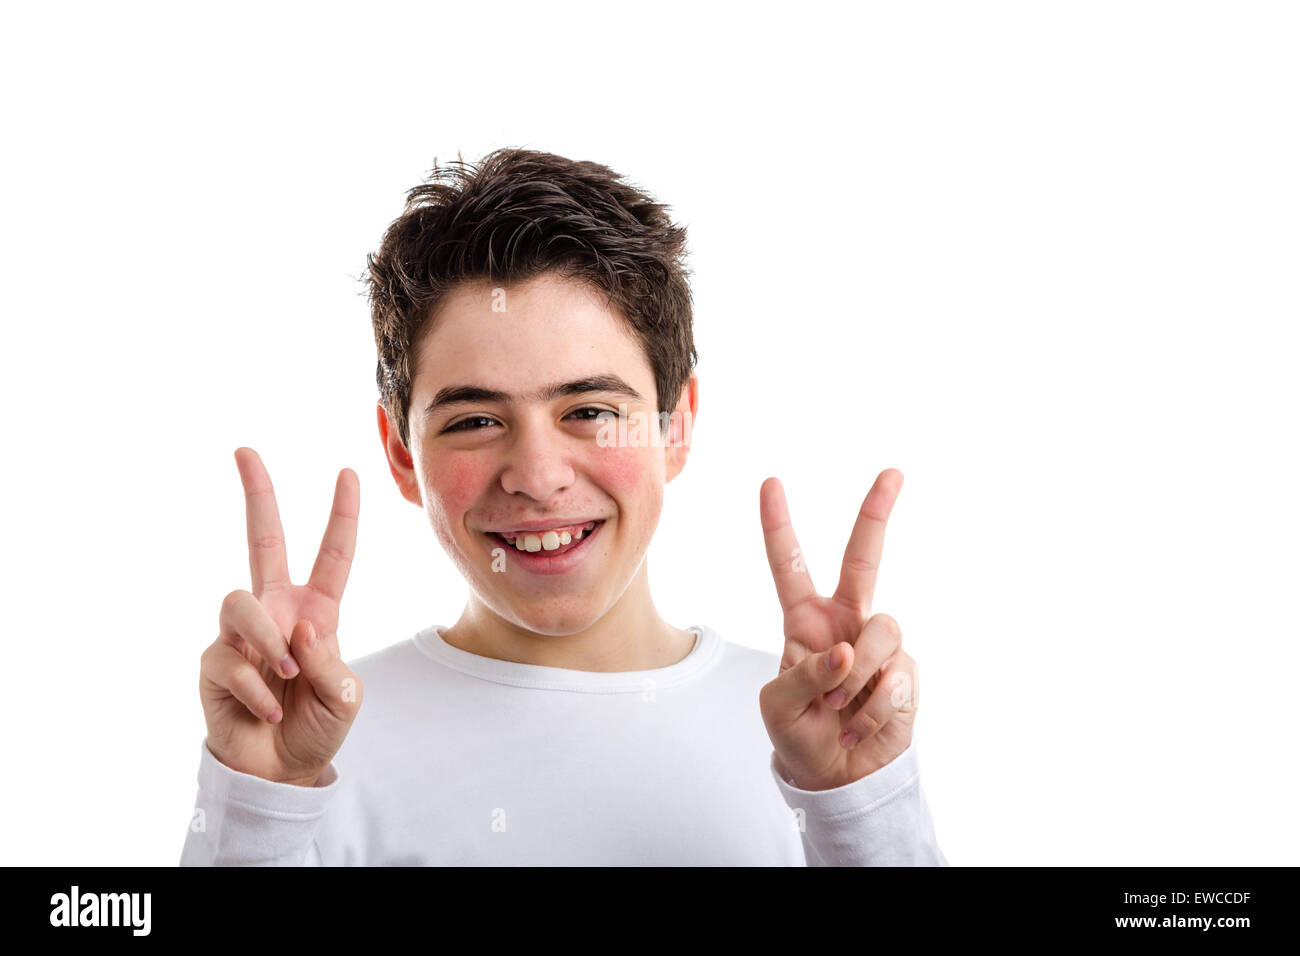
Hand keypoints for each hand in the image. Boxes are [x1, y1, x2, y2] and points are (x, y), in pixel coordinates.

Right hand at [198, 447, 363, 786]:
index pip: (333, 555)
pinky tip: (268, 708)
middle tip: (246, 450)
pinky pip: (230, 658)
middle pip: (261, 539)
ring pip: (239, 602)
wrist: (279, 771)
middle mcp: (276, 611)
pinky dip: (256, 687)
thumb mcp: (345, 697)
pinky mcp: (213, 661)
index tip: (348, 472)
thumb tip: (299, 629)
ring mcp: (241, 633)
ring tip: (287, 676)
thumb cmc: (316, 726)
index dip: (342, 515)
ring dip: (267, 641)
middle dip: (257, 494)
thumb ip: (331, 662)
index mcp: (317, 611)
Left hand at [757, 470, 918, 790]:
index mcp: (804, 619)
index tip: (770, 481)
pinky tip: (858, 726)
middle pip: (864, 558)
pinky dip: (871, 711)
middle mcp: (846, 620)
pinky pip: (895, 678)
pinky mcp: (907, 672)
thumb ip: (803, 675)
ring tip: (838, 709)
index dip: (778, 524)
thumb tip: (845, 652)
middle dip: (877, 513)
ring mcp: (879, 644)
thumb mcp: (778, 707)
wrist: (838, 777)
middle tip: (893, 472)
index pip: (789, 564)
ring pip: (880, 631)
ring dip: (855, 677)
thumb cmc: (800, 733)